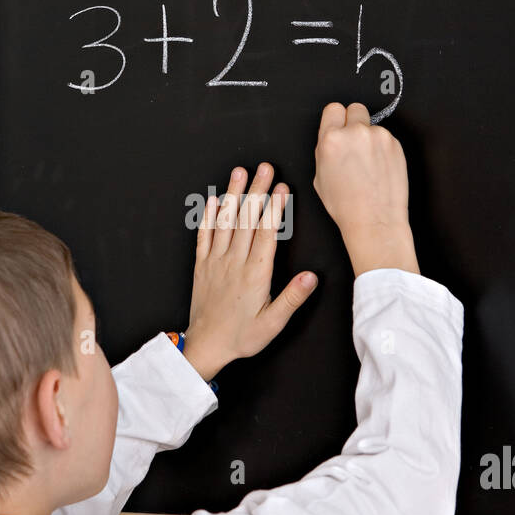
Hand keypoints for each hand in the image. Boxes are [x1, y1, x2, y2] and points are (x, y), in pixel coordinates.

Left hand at [182, 163, 317, 381]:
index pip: (267, 233)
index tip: (282, 187)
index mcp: (255, 274)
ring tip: (240, 173)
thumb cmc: (242, 337)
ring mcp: (216, 262)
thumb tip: (312, 277)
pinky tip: (214, 200)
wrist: (205, 347)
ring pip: (225, 222)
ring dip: (234, 195)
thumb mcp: (273, 323)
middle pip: (247, 220)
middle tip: (265, 167)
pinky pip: (204, 236)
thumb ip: (292, 298)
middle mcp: (234, 263)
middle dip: (257, 191)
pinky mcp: (202, 267)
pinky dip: (208, 217)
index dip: (274, 208)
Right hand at [313, 102, 419, 276]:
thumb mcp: (320, 177)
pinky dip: (383, 149)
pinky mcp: (396, 144)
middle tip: (355, 143)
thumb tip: (333, 138)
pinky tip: (379, 169)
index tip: (339, 128)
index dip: (336, 119)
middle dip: (354, 122)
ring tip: (368, 164)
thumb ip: (325, 150)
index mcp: (331, 140)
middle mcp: (355, 133)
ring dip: (370, 138)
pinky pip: (386, 138)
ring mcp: (378, 137)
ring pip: (372, 125)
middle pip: (355, 108)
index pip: (333, 108)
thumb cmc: (346, 205)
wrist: (375, 220)